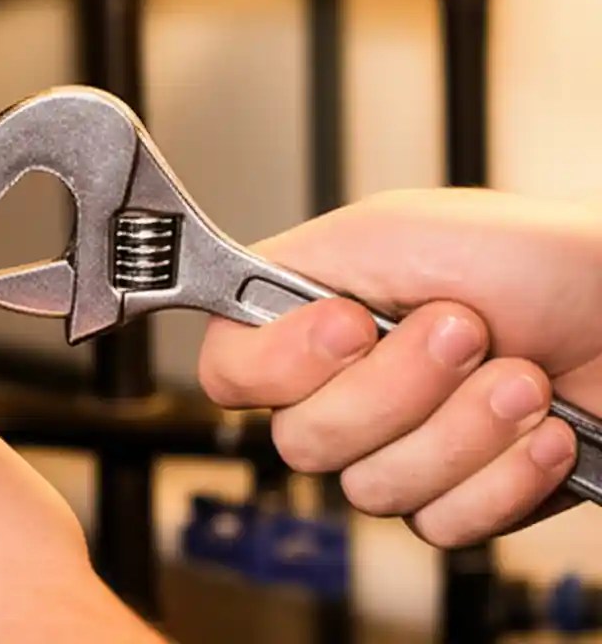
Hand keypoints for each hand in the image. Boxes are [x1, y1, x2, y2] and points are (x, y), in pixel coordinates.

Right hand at [198, 188, 601, 546]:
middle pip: (303, 442)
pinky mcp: (457, 497)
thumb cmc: (533, 258)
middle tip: (465, 331)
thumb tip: (218, 299)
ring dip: (465, 430)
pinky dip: (503, 476)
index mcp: (312, 320)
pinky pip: (442, 525)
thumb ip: (294, 267)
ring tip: (520, 379)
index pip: (228, 371)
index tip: (352, 326)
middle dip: (402, 388)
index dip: (282, 365)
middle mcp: (343, 390)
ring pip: (374, 490)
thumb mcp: (394, 232)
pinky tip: (540, 433)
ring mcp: (398, 450)